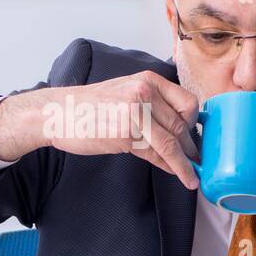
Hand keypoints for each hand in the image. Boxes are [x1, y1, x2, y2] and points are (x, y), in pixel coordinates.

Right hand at [0, 71, 201, 189]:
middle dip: (191, 147)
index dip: (195, 124)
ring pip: (172, 142)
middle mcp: (145, 93)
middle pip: (182, 125)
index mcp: (148, 80)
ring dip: (186, 163)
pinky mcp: (126, 134)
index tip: (197, 138)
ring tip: (192, 175)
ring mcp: (136, 113)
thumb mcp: (126, 93)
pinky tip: (175, 173)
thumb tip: (179, 131)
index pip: (187, 101)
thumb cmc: (90, 106)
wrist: (59, 113)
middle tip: (196, 161)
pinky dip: (168, 166)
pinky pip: (155, 154)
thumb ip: (152, 105)